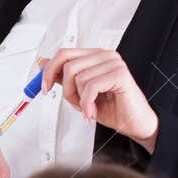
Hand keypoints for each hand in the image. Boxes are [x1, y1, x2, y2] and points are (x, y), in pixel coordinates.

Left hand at [38, 48, 158, 150]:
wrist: (135, 124)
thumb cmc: (113, 108)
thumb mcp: (80, 92)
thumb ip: (64, 77)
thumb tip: (43, 63)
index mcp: (95, 56)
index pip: (64, 53)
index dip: (50, 70)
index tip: (45, 87)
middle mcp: (105, 56)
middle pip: (68, 64)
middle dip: (66, 89)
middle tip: (74, 103)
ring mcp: (113, 63)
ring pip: (78, 77)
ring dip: (78, 99)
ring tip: (89, 108)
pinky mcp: (120, 74)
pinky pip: (90, 87)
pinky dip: (87, 104)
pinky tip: (92, 112)